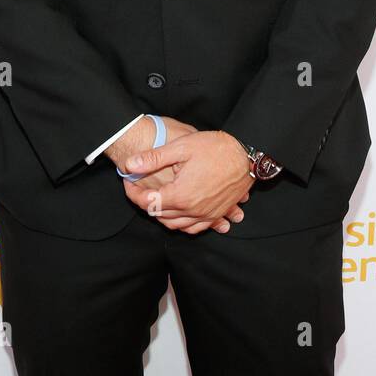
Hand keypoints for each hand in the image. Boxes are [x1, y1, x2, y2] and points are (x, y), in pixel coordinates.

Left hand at [123, 131, 252, 234]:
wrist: (248, 155)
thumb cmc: (216, 148)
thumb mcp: (182, 147)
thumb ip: (153, 158)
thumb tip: (129, 165)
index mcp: (181, 195)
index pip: (147, 202)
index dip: (133, 192)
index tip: (128, 181)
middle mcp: (193, 211)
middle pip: (159, 215)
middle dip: (144, 202)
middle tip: (138, 188)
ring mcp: (206, 215)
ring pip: (176, 225)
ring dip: (162, 215)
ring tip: (155, 198)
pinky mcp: (217, 214)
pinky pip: (195, 228)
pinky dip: (182, 224)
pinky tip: (179, 213)